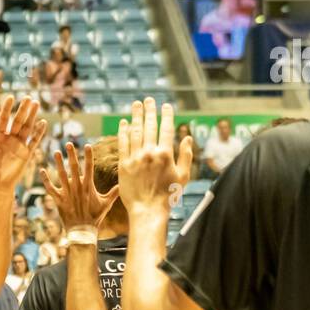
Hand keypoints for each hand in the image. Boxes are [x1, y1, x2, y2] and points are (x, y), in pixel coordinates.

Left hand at [0, 95, 46, 193]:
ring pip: (27, 128)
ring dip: (32, 116)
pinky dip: (39, 132)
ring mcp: (19, 145)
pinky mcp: (27, 154)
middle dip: (23, 109)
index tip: (10, 97)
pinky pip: (34, 141)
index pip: (4, 119)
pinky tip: (43, 122)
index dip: (7, 109)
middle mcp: (10, 139)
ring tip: (36, 104)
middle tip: (28, 97)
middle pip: (18, 121)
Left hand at [40, 142, 119, 231]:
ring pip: (61, 175)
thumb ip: (114, 193)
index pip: (89, 168)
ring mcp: (67, 193)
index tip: (88, 145)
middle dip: (72, 155)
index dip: (88, 156)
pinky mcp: (59, 200)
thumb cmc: (95, 217)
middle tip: (69, 144)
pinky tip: (42, 170)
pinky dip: (45, 180)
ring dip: (58, 163)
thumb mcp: (106, 204)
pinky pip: (50, 188)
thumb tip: (123, 184)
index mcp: (88, 187)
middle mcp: (77, 188)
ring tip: (56, 152)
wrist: (82, 231)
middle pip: (74, 168)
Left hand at [117, 98, 192, 214]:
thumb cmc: (168, 195)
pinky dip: (123, 132)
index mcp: (165, 154)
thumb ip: (185, 155)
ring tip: (136, 105)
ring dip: (136, 116)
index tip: (166, 105)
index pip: (166, 129)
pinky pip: (122, 144)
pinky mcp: (123, 165)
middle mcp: (149, 153)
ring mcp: (135, 158)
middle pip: (149, 126)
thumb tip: (187, 137)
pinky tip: (123, 123)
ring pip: (135, 132)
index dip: (166, 115)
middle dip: (150, 111)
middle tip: (148, 99)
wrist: (148, 210)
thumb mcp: (183, 176)